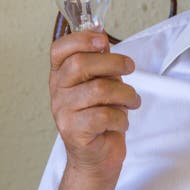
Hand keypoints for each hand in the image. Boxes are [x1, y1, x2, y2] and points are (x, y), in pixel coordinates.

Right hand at [49, 30, 140, 185]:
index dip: (80, 39)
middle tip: (130, 67)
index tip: (102, 40)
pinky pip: (104, 115)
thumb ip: (99, 60)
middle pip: (80, 64)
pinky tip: (121, 122)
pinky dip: (121, 118)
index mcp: (61, 75)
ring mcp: (63, 112)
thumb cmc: (100, 116)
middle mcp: (58, 91)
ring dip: (125, 93)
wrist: (96, 157)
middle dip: (113, 62)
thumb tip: (100, 33)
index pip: (59, 49)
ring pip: (99, 89)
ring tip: (132, 100)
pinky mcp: (74, 131)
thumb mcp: (101, 82)